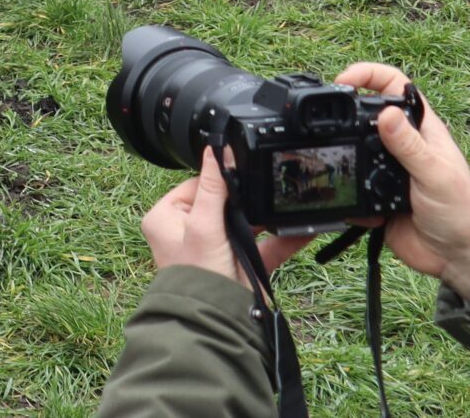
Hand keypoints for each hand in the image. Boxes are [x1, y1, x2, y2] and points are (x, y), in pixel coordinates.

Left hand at [142, 149, 304, 285]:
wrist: (218, 320)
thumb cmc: (198, 273)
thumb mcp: (203, 224)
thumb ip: (213, 187)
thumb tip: (215, 150)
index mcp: (166, 216)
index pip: (195, 185)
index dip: (218, 179)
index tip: (241, 170)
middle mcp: (188, 231)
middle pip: (222, 203)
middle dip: (245, 200)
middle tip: (265, 188)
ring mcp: (215, 248)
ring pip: (245, 224)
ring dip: (265, 218)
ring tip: (285, 204)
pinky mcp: (239, 264)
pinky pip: (263, 246)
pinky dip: (282, 240)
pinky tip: (303, 229)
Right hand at [335, 64, 469, 298]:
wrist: (460, 258)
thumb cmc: (463, 212)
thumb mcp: (436, 174)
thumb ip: (410, 146)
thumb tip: (386, 113)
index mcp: (420, 130)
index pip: (392, 87)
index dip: (367, 75)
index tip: (342, 81)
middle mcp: (400, 146)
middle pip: (363, 115)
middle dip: (341, 115)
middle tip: (324, 121)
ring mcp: (384, 170)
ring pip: (350, 151)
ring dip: (340, 158)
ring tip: (331, 163)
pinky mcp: (372, 196)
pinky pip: (347, 187)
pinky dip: (343, 194)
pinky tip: (349, 204)